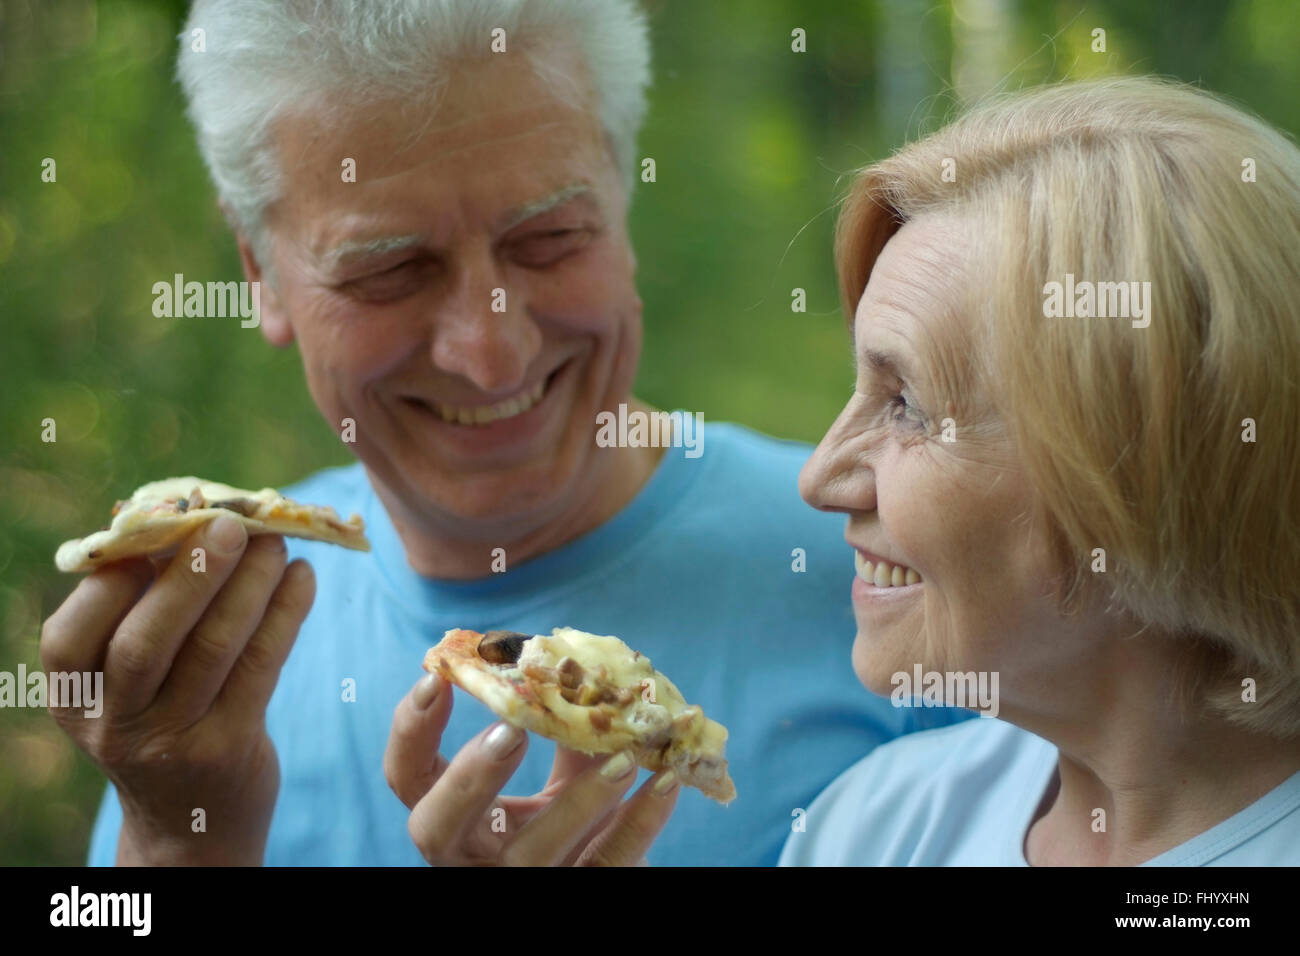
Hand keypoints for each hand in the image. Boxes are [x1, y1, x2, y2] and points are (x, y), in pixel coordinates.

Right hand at [40, 516, 315, 864]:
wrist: (193, 823)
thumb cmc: (162, 717)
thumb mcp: (128, 679)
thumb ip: (141, 611)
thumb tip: (187, 517)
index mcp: (71, 695)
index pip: (72, 635)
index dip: (116, 578)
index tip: (162, 530)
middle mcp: (110, 724)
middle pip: (145, 640)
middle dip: (192, 573)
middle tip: (232, 523)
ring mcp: (170, 742)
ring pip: (211, 649)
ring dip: (250, 586)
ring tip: (277, 543)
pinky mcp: (229, 749)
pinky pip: (261, 667)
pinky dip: (285, 615)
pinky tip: (304, 579)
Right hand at [385, 672, 679, 864]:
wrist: (600, 873)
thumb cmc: (570, 823)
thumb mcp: (552, 778)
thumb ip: (559, 729)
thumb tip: (579, 659)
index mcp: (453, 817)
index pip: (407, 778)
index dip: (411, 730)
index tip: (440, 677)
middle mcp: (470, 857)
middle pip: (437, 825)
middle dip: (469, 776)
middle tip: (512, 729)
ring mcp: (517, 885)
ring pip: (531, 854)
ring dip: (578, 800)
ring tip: (625, 755)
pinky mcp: (572, 897)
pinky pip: (606, 865)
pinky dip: (639, 824)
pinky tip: (666, 782)